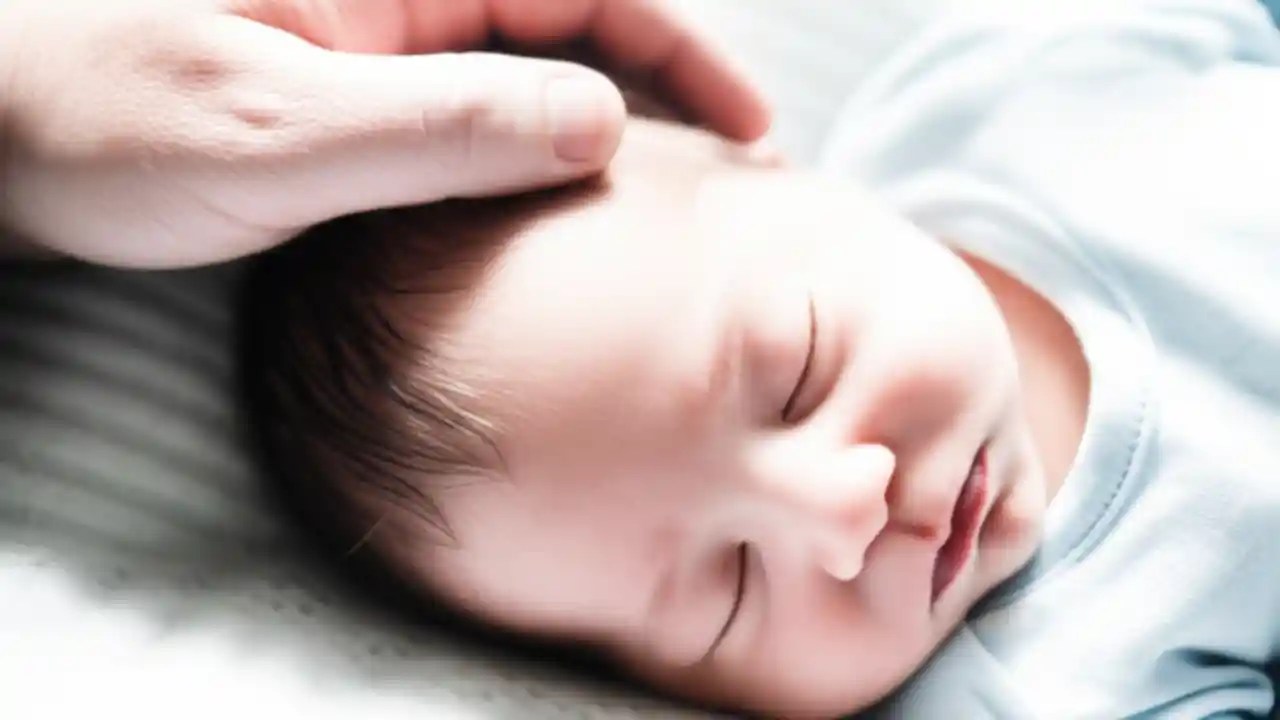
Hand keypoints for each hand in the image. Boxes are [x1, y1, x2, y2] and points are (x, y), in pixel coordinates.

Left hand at [0, 0, 769, 267]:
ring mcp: (378, 27)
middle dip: (666, 85)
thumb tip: (603, 124)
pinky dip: (537, 141)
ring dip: (612, 116)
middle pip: (577, 14)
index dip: (686, 50)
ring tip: (672, 198)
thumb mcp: (282, 132)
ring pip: (534, 57)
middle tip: (732, 178)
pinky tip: (564, 199)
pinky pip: (477, 95)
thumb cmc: (96, 116)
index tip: (754, 127)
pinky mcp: (353, 75)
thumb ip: (447, 125)